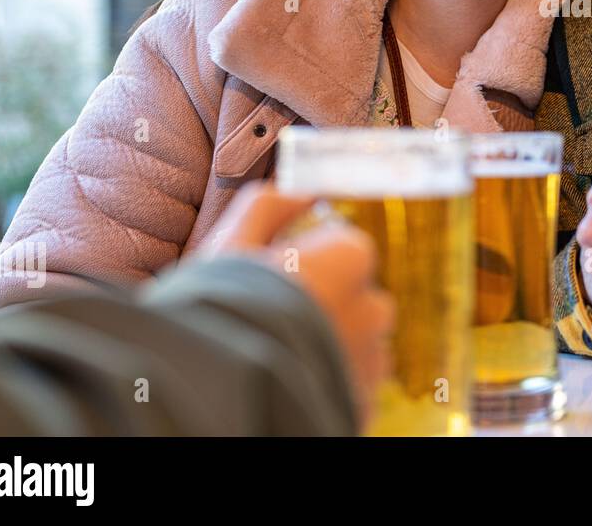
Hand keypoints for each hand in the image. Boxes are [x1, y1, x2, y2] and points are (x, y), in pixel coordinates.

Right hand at [199, 182, 394, 422]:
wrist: (217, 387)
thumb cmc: (220, 306)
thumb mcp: (233, 240)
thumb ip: (271, 204)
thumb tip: (303, 189)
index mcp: (352, 258)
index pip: (343, 248)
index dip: (304, 262)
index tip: (273, 279)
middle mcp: (375, 306)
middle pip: (353, 298)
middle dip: (322, 305)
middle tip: (273, 320)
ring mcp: (372, 359)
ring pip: (355, 343)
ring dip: (327, 345)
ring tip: (278, 355)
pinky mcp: (363, 403)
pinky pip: (349, 385)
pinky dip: (326, 382)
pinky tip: (290, 382)